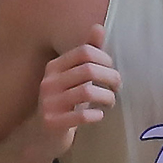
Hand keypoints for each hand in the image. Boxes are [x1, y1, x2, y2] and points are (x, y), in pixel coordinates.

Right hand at [37, 25, 118, 155]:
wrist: (45, 135)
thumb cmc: (65, 102)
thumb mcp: (74, 76)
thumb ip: (87, 53)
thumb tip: (98, 27)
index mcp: (54, 67)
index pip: (84, 52)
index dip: (105, 58)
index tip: (111, 70)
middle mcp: (48, 82)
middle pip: (88, 70)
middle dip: (111, 77)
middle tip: (117, 87)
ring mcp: (49, 103)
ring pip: (88, 92)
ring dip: (107, 97)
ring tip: (110, 101)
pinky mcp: (52, 123)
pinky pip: (81, 116)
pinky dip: (96, 115)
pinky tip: (99, 115)